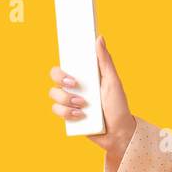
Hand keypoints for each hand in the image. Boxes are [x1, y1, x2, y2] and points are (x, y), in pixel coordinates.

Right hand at [49, 36, 136, 154]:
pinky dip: (68, 113)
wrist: (118, 133)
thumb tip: (99, 38)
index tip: (66, 63)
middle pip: (54, 75)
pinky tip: (81, 116)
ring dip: (67, 99)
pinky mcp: (67, 116)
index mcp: (85, 76)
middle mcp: (74, 87)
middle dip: (60, 78)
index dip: (63, 60)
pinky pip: (57, 110)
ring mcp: (69, 101)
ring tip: (83, 105)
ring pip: (54, 94)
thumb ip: (105, 61)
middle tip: (74, 84)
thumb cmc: (118, 106)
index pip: (67, 63)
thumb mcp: (113, 82)